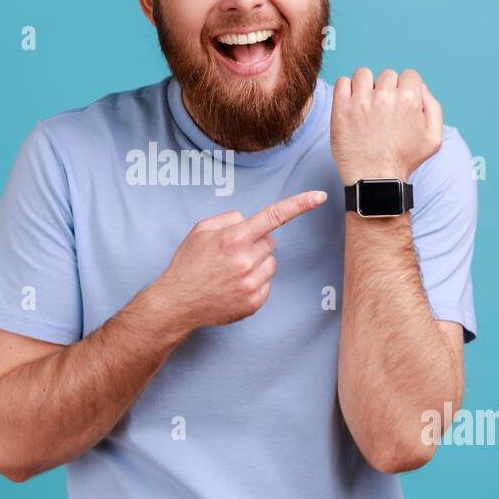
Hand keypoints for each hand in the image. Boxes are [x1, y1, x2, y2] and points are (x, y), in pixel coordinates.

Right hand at [151, 190, 327, 330]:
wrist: (178, 302)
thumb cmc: (189, 264)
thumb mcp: (201, 230)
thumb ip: (228, 218)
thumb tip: (248, 220)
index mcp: (234, 238)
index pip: (273, 216)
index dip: (299, 204)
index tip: (319, 196)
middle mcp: (246, 260)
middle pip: (270, 242)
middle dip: (256, 243)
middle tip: (233, 253)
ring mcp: (251, 283)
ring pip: (271, 263)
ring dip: (257, 263)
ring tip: (232, 271)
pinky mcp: (254, 301)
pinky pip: (267, 284)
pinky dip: (255, 282)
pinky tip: (234, 285)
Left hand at [331, 67, 442, 183]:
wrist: (375, 180)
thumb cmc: (404, 160)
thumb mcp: (434, 137)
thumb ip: (433, 106)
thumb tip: (420, 87)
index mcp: (410, 100)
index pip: (409, 75)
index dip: (405, 88)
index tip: (398, 103)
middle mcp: (385, 97)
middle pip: (387, 75)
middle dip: (386, 89)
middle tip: (382, 109)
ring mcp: (361, 101)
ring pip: (363, 74)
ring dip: (365, 86)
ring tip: (365, 104)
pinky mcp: (341, 109)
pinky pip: (342, 82)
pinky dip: (346, 89)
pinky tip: (351, 104)